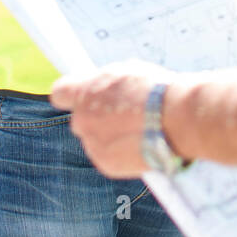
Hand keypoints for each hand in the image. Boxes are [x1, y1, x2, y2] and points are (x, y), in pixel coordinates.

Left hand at [51, 61, 172, 177]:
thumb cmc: (156, 90)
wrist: (177, 119)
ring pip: (95, 139)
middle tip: (124, 113)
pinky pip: (107, 156)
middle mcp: (82, 120)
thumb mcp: (127, 72)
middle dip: (97, 117)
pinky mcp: (106, 164)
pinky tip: (141, 143)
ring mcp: (93, 145)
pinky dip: (120, 152)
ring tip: (140, 129)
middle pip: (80, 119)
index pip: (60, 93)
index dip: (72, 94)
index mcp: (83, 93)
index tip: (84, 95)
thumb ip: (106, 82)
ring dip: (110, 135)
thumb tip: (102, 87)